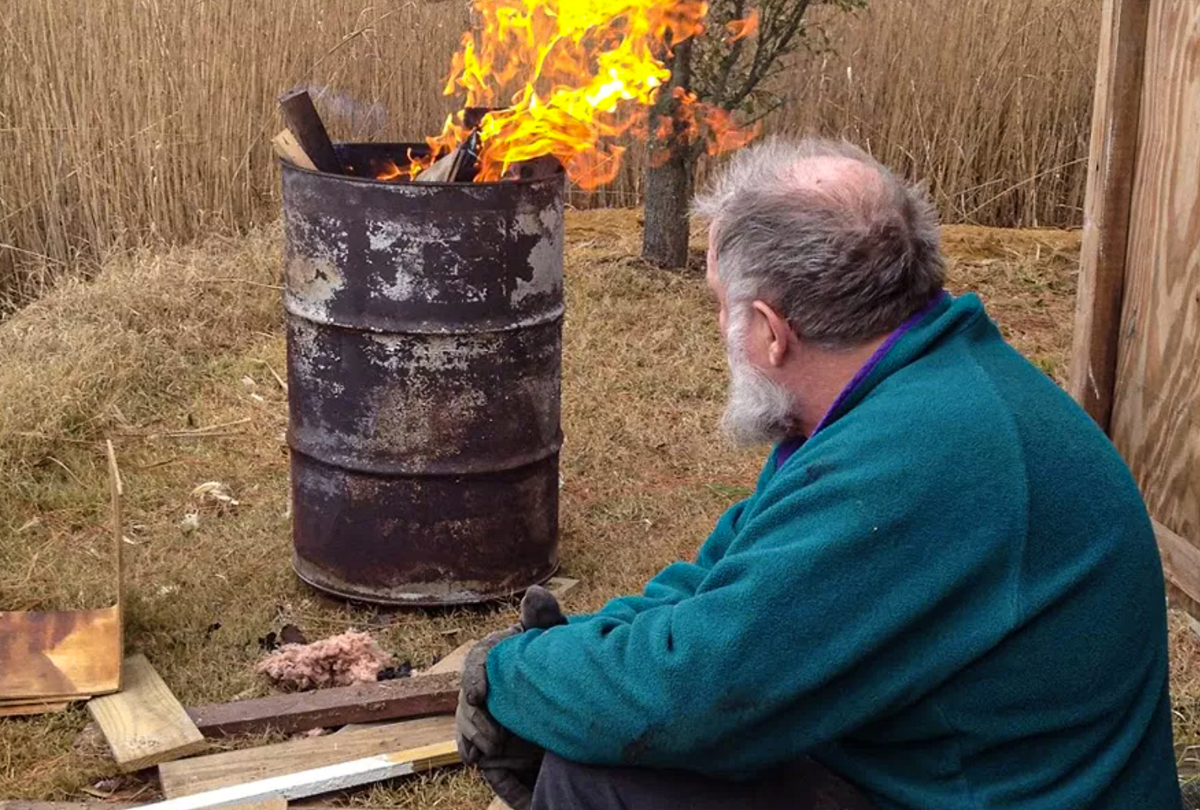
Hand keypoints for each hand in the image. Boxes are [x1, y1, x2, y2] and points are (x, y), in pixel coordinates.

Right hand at [456, 585, 566, 809]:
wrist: (586, 709)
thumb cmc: (567, 665)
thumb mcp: (561, 641)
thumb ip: (546, 620)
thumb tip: (534, 593)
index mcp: (501, 657)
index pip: (478, 658)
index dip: (475, 674)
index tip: (481, 692)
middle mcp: (490, 687)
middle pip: (467, 700)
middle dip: (473, 718)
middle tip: (492, 733)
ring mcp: (490, 718)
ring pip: (468, 728)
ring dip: (474, 737)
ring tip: (494, 747)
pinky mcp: (495, 747)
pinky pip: (478, 752)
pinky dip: (477, 755)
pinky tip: (481, 760)